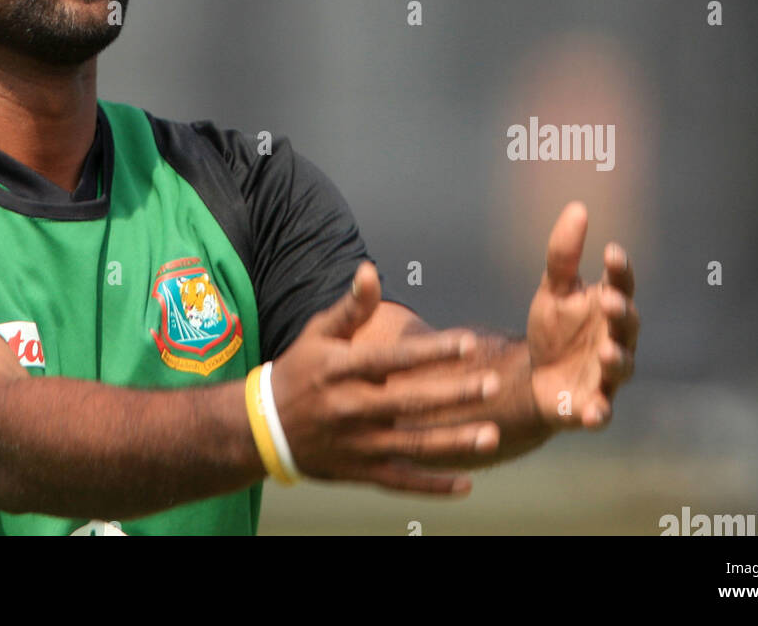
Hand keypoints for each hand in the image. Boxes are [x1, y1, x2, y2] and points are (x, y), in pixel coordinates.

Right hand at [269, 262, 502, 494]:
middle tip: (492, 385)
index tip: (467, 342)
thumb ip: (351, 307)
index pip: (394, 359)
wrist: (265, 428)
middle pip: (410, 402)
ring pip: (412, 446)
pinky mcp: (359, 472)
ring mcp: (356, 444)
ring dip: (454, 442)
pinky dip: (433, 487)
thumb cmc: (300, 370)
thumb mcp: (318, 333)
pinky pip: (401, 482)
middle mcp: (351, 408)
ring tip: (491, 436)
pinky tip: (466, 484)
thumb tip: (369, 269)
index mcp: (342, 369)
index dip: (432, 351)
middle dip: (454, 394)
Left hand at [526, 202, 637, 430]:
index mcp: (608, 306)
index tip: (611, 251)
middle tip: (610, 300)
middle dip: (622, 312)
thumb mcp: (552, 289)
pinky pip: (602, 412)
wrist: (534, 378)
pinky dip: (600, 413)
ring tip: (605, 352)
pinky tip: (593, 413)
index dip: (620, 269)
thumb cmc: (553, 329)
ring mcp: (607, 375)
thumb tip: (578, 207)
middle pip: (628, 324)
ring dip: (616, 360)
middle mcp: (616, 339)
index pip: (621, 284)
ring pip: (621, 367)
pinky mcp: (593, 406)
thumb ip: (563, 254)